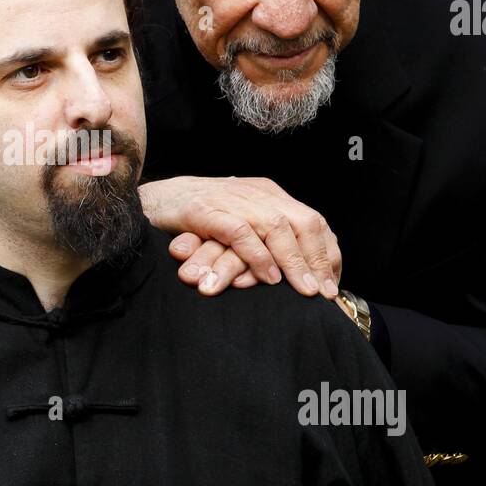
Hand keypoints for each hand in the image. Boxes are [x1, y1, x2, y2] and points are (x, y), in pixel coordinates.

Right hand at [139, 176, 342, 297]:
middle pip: (300, 222)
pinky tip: (268, 277)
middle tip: (324, 293)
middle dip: (316, 259)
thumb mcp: (240, 221)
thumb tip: (302, 269)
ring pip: (275, 226)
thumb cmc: (199, 218)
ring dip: (293, 261)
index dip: (325, 252)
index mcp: (267, 192)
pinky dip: (257, 255)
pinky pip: (239, 232)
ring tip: (304, 289)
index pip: (310, 219)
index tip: (332, 284)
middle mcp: (253, 192)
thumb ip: (266, 237)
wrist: (153, 200)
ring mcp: (228, 198)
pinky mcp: (203, 210)